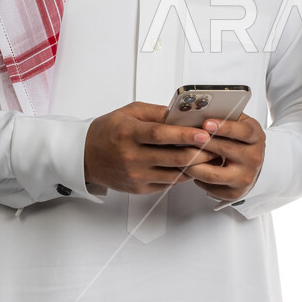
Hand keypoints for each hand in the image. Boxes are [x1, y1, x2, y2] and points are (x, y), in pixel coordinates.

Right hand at [83, 102, 217, 194]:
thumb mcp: (130, 113)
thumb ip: (157, 113)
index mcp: (128, 134)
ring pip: (175, 174)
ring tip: (210, 156)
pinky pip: (168, 183)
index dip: (185, 135)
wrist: (85, 156)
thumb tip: (184, 113)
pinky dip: (183, 174)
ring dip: (196, 165)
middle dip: (200, 152)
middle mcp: (132, 157)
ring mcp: (136, 176)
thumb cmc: (108, 131)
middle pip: (173, 157)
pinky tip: (192, 166)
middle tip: (216, 146)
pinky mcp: (139, 189)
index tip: (204, 133)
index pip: (161, 135)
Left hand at [182, 114, 265, 201]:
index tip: (206, 123)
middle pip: (225, 150)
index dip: (224, 127)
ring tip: (180, 156)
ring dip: (192, 165)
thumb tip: (198, 110)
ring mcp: (245, 177)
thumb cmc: (241, 141)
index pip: (243, 131)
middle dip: (202, 144)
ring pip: (213, 174)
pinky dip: (196, 178)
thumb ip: (226, 117)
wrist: (253, 165)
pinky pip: (209, 186)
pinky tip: (190, 169)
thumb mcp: (240, 124)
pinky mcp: (235, 193)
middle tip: (183, 138)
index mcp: (256, 137)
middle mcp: (254, 158)